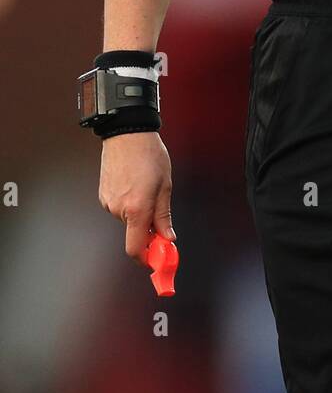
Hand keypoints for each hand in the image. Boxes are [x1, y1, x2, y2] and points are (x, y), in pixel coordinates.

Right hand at [98, 131, 175, 266]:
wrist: (127, 133)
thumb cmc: (149, 155)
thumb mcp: (165, 186)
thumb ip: (164, 216)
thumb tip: (167, 238)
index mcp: (136, 209)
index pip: (135, 248)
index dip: (146, 258)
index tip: (158, 259)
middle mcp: (118, 209)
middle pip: (134, 232)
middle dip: (147, 226)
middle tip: (159, 206)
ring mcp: (108, 202)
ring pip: (127, 218)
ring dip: (138, 211)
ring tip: (146, 186)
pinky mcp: (103, 195)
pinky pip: (119, 207)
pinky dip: (129, 202)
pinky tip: (134, 183)